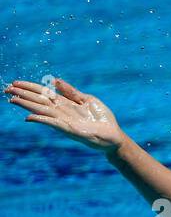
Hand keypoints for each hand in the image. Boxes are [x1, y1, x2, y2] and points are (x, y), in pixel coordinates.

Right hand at [5, 78, 125, 151]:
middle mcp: (61, 111)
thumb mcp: (87, 100)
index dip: (29, 87)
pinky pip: (53, 123)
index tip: (15, 83)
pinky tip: (30, 117)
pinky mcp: (70, 130)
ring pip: (41, 111)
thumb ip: (71, 91)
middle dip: (23, 95)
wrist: (114, 135)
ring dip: (27, 105)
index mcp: (65, 103)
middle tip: (6, 89)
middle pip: (38, 101)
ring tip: (12, 99)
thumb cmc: (102, 118)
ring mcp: (64, 121)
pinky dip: (42, 120)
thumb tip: (55, 80)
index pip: (43, 93)